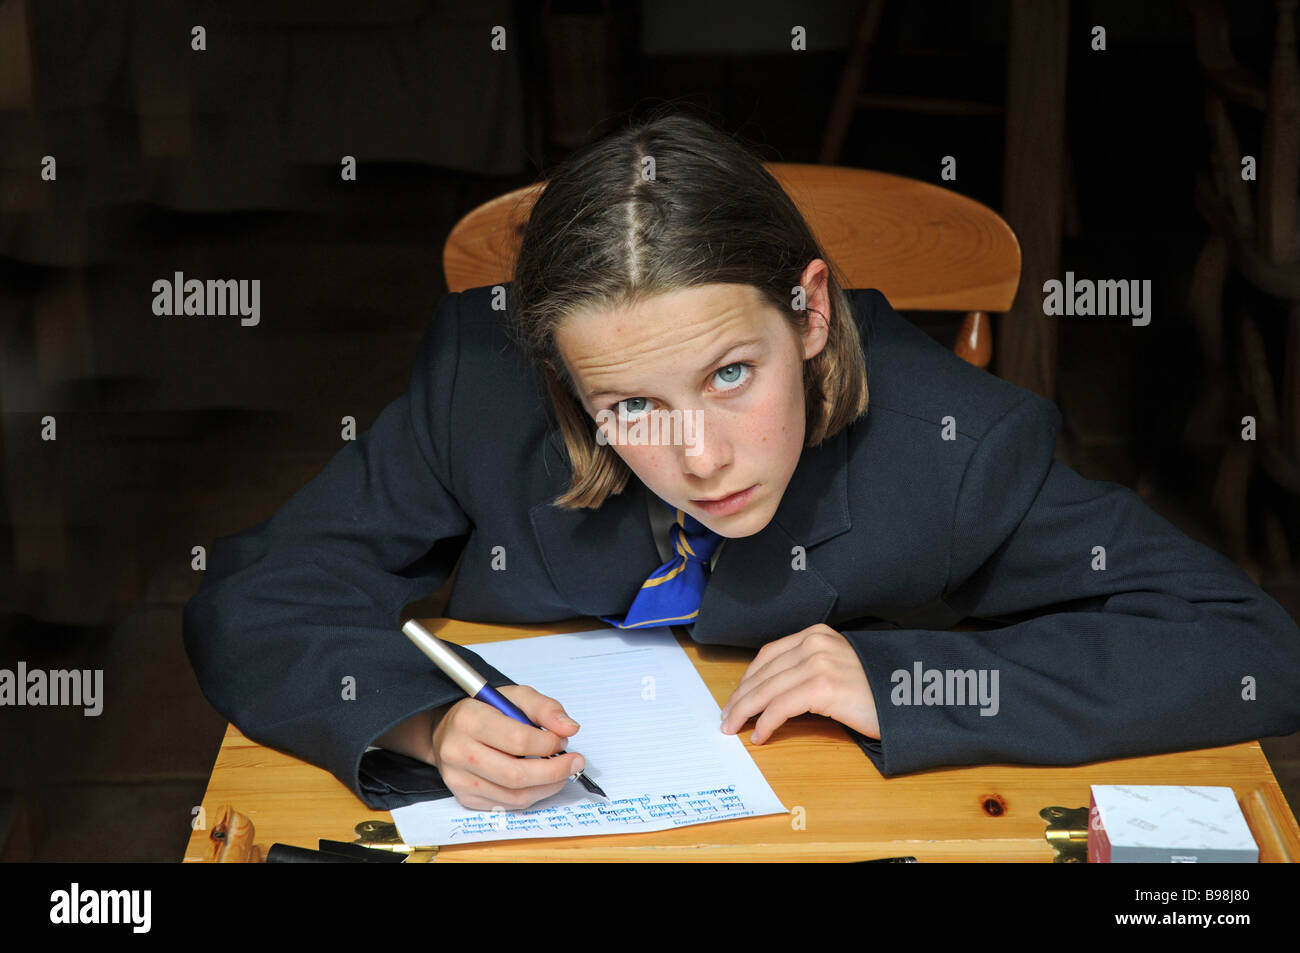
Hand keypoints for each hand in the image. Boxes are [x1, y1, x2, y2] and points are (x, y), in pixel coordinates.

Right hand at [430, 685, 586, 811]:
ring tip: (561, 772)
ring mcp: (458, 779)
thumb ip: (545, 708)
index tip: (562, 740)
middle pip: (516, 774)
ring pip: (513, 795)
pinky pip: (506, 805)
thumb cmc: (485, 711)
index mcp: (469, 719)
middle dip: (554, 771)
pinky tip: (540, 782)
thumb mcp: (515, 696)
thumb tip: (569, 728)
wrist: (448, 729)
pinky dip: (530, 796)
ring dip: (546, 787)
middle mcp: (458, 752)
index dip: (548, 743)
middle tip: (574, 762)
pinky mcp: (464, 798)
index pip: (518, 740)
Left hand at [719, 624, 878, 743]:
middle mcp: (815, 644)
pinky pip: (781, 707)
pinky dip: (765, 723)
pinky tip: (760, 735)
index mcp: (816, 635)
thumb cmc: (875, 690)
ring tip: (734, 728)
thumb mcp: (837, 666)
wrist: (909, 699)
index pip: (768, 655)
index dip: (747, 678)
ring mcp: (819, 663)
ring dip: (745, 711)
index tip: (736, 696)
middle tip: (727, 717)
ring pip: (766, 690)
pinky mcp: (823, 687)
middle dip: (740, 697)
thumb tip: (769, 693)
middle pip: (763, 672)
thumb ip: (807, 669)